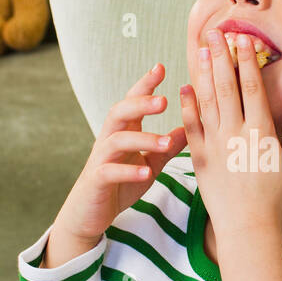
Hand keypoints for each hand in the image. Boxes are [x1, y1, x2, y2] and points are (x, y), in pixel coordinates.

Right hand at [55, 62, 186, 245]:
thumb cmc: (120, 185)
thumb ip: (167, 146)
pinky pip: (110, 171)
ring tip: (167, 143)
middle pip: (120, 111)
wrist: (90, 214)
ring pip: (116, 140)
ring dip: (143, 139)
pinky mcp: (96, 181)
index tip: (161, 67)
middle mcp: (109, 140)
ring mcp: (101, 159)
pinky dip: (128, 171)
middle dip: (141, 103)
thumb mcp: (150, 163)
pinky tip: (147, 172)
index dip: (145, 84)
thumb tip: (191, 127)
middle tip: (165, 100)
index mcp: (123, 132)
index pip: (132, 101)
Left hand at [180, 29, 281, 233]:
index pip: (252, 87)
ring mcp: (215, 144)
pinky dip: (187, 105)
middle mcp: (235, 133)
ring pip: (207, 100)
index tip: (243, 38)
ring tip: (201, 49)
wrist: (246, 226)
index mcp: (260, 131)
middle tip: (215, 32)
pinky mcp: (199, 157)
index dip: (247, 60)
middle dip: (221, 56)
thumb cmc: (274, 196)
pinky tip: (184, 86)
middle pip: (226, 86)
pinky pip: (191, 126)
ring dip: (203, 73)